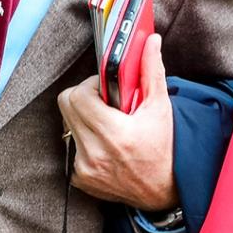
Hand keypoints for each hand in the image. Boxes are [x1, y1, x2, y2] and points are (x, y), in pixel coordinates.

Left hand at [57, 35, 177, 208]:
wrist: (166, 191)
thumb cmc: (166, 148)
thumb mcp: (161, 108)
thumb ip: (152, 71)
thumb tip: (150, 41)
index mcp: (113, 133)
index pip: (77, 95)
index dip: (91, 85)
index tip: (107, 88)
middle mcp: (94, 153)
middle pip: (66, 106)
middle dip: (83, 98)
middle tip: (105, 103)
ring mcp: (84, 168)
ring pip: (68, 126)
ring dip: (85, 120)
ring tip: (108, 125)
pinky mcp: (80, 179)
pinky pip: (72, 148)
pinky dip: (86, 142)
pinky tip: (106, 146)